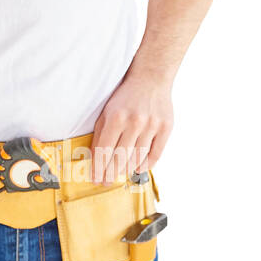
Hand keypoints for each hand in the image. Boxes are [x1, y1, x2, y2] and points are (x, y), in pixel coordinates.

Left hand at [89, 69, 173, 183]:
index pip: (104, 150)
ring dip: (126, 169)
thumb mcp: (107, 110)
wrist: (151, 78)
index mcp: (116, 117)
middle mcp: (134, 122)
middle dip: (110, 173)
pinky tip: (137, 168)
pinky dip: (146, 164)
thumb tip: (95, 157)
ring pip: (137, 158)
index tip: (94, 179)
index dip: (98, 167)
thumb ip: (101, 132)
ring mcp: (152, 126)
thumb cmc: (125, 96)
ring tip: (119, 175)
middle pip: (120, 157)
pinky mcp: (166, 128)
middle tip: (105, 182)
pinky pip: (155, 153)